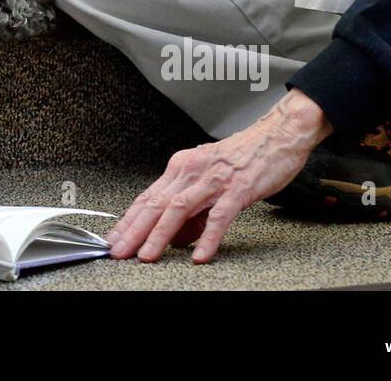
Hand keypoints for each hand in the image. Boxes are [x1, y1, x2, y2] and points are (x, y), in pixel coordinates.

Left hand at [106, 89, 330, 263]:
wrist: (277, 135)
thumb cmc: (243, 157)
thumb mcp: (208, 180)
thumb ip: (190, 210)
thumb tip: (174, 238)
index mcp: (180, 167)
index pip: (147, 198)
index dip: (128, 221)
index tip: (113, 239)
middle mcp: (191, 170)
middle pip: (155, 204)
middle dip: (134, 231)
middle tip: (119, 252)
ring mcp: (213, 179)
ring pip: (178, 208)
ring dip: (159, 235)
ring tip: (147, 256)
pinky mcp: (237, 189)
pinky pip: (219, 216)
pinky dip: (207, 237)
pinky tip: (199, 255)